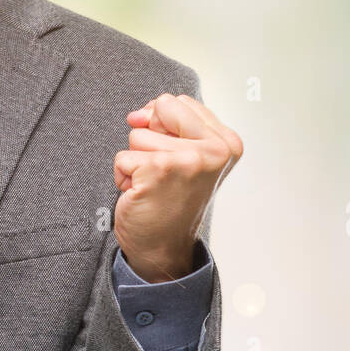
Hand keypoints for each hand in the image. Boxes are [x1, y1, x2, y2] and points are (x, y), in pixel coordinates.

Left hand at [113, 92, 241, 282]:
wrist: (163, 248)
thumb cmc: (172, 201)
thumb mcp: (185, 153)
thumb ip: (168, 123)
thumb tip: (138, 115)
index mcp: (227, 143)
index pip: (178, 102)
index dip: (163, 123)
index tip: (171, 154)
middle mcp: (214, 150)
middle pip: (160, 110)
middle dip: (150, 138)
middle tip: (163, 172)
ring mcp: (189, 160)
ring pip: (138, 134)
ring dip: (136, 160)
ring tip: (153, 184)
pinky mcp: (159, 170)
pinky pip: (122, 156)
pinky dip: (123, 175)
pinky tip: (141, 193)